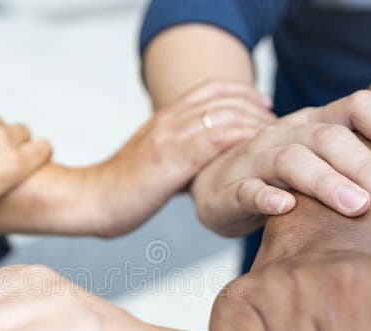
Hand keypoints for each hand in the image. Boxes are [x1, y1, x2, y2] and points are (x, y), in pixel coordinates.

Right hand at [83, 79, 275, 236]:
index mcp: (163, 118)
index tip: (263, 102)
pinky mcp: (172, 158)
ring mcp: (170, 136)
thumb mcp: (149, 163)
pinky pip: (217, 138)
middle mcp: (168, 120)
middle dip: (255, 106)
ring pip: (224, 114)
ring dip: (254, 121)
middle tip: (279, 120)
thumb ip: (172, 155)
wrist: (92, 199)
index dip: (240, 92)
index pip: (208, 90)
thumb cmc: (120, 189)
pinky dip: (243, 137)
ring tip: (276, 134)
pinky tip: (260, 147)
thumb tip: (195, 165)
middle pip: (223, 98)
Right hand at [192, 90, 370, 237]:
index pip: (357, 106)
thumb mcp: (328, 185)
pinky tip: (286, 209)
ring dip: (327, 181)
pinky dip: (267, 196)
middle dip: (367, 167)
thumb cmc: (283, 187)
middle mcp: (288, 133)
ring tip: (356, 208)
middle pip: (329, 136)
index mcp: (317, 124)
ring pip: (292, 158)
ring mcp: (256, 159)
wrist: (214, 186)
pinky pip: (248, 188)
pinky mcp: (230, 189)